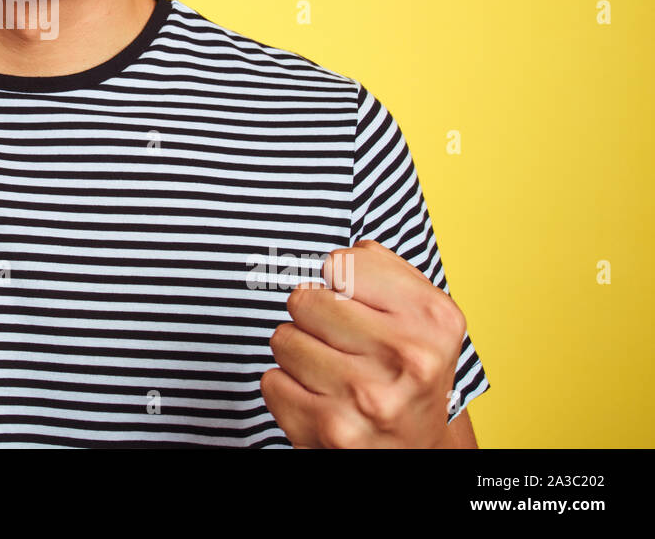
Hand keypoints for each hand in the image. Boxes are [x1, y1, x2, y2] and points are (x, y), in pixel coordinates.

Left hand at [260, 240, 465, 447]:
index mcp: (433, 319)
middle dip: (313, 316)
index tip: (354, 301)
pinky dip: (288, 388)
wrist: (417, 451)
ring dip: (299, 352)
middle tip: (340, 340)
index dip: (339, 280)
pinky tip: (320, 398)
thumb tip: (347, 251)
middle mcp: (407, 358)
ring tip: (332, 370)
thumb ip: (386, 270)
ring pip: (283, 338)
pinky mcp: (329, 430)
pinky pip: (271, 381)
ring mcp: (366, 398)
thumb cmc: (409, 374)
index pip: (339, 263)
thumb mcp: (424, 317)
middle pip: (304, 298)